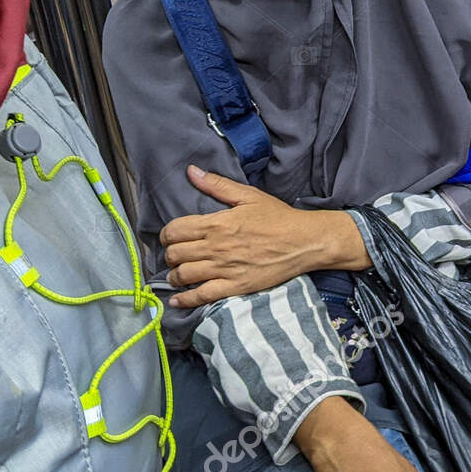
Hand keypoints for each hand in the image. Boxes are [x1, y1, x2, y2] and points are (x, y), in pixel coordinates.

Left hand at [161, 165, 368, 306]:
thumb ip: (217, 185)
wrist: (304, 242)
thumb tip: (191, 171)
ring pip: (183, 275)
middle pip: (175, 254)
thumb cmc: (278, 217)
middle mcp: (215, 247)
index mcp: (216, 223)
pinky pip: (202, 295)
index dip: (166, 235)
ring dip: (175, 276)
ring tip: (177, 274)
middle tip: (175, 255)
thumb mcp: (249, 196)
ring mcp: (224, 269)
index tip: (170, 237)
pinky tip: (177, 300)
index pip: (174, 230)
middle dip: (169, 255)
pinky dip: (185, 299)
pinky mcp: (235, 286)